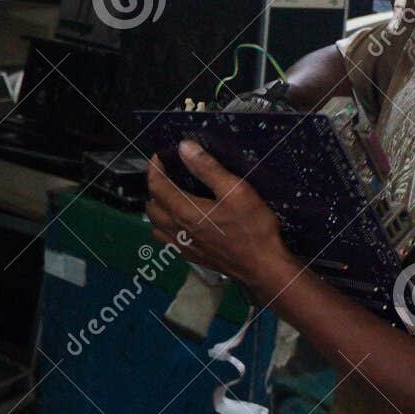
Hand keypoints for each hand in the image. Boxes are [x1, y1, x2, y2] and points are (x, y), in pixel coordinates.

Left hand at [146, 140, 299, 296]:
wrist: (263, 266)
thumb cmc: (252, 227)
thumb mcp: (235, 190)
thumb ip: (208, 168)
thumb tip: (184, 147)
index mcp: (184, 211)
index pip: (157, 187)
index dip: (154, 169)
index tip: (160, 156)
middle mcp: (177, 230)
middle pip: (152, 207)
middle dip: (155, 188)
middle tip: (168, 175)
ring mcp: (183, 247)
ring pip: (156, 226)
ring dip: (158, 210)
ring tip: (172, 197)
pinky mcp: (191, 258)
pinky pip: (167, 241)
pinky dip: (165, 228)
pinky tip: (181, 223)